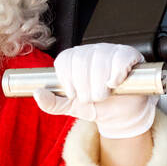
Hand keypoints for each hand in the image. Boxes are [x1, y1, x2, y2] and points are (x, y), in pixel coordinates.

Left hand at [32, 43, 156, 138]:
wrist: (120, 115)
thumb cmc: (96, 106)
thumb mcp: (70, 107)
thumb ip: (51, 103)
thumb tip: (38, 93)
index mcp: (74, 59)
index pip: (64, 59)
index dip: (67, 79)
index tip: (73, 94)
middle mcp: (91, 51)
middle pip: (81, 59)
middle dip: (83, 85)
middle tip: (90, 98)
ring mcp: (110, 51)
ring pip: (100, 58)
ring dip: (99, 83)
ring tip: (102, 95)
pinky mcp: (129, 55)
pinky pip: (120, 58)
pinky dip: (116, 73)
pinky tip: (114, 83)